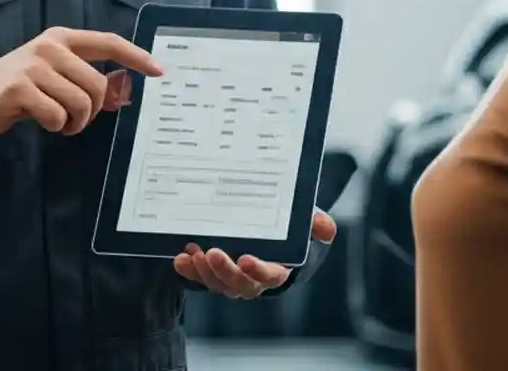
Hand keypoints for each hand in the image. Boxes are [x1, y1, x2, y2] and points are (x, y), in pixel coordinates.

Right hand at [0, 27, 163, 139]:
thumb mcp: (50, 75)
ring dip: (74, 122)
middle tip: (74, 120)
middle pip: (97, 85)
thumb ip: (81, 77)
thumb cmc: (16, 89)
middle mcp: (49, 47)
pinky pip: (57, 116)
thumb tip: (119, 91)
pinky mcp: (20, 89)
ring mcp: (33, 66)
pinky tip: (41, 122)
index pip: (107, 42)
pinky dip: (55, 126)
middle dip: (92, 112)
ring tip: (58, 121)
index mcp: (60, 38)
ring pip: (81, 103)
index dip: (136, 56)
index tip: (159, 70)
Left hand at [173, 209, 337, 299]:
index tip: (247, 259)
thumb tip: (326, 227)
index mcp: (276, 270)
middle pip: (238, 284)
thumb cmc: (288, 231)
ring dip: (204, 271)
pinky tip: (181, 258)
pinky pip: (199, 277)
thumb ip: (316, 224)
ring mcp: (230, 279)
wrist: (268, 236)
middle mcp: (252, 280)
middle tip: (213, 253)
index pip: (270, 276)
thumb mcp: (304, 223)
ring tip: (194, 253)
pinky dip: (189, 271)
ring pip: (217, 283)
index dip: (259, 271)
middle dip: (225, 271)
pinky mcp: (212, 273)